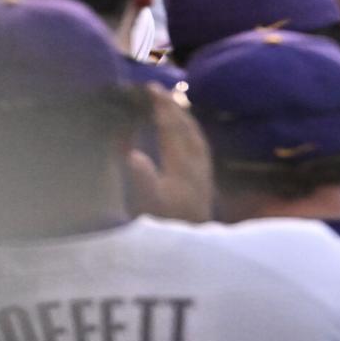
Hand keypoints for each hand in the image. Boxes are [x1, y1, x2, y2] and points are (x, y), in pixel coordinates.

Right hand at [126, 84, 214, 221]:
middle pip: (187, 129)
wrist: (195, 253)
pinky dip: (193, 135)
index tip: (149, 87)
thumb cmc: (166, 228)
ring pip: (197, 138)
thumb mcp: (149, 207)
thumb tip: (132, 154)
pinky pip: (202, 150)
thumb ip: (142, 180)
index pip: (172, 129)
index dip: (161, 107)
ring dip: (185, 118)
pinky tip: (188, 136)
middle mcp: (197, 167)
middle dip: (173, 107)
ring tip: (173, 105)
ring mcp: (204, 175)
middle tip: (158, 90)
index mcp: (181, 168)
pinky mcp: (206, 185)